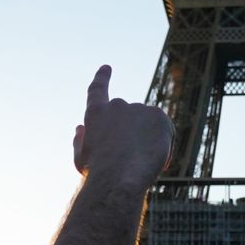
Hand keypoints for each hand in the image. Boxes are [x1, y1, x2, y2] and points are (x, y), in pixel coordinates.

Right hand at [73, 66, 171, 184]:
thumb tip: (80, 127)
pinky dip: (164, 146)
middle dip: (133, 134)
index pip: (97, 89)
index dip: (102, 78)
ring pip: (148, 126)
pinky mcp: (158, 116)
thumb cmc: (97, 173)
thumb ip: (80, 141)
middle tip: (132, 159)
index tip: (106, 67)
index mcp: (96, 113)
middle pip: (129, 118)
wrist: (119, 177)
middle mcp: (117, 105)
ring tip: (141, 164)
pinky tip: (157, 160)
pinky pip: (165, 131)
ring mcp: (139, 108)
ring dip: (148, 141)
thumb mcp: (82, 159)